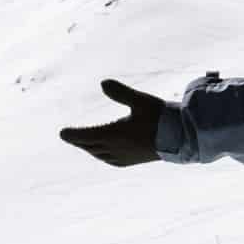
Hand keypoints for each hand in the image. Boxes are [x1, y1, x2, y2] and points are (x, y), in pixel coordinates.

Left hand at [59, 78, 175, 166]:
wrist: (180, 137)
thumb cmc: (160, 117)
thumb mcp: (140, 100)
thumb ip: (120, 92)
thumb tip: (102, 82)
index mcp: (114, 134)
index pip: (86, 135)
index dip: (73, 134)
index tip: (62, 133)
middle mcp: (116, 148)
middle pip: (90, 146)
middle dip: (79, 141)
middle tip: (69, 136)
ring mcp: (124, 156)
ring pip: (99, 154)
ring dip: (90, 148)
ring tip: (85, 143)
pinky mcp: (133, 160)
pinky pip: (110, 160)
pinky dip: (102, 156)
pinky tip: (105, 154)